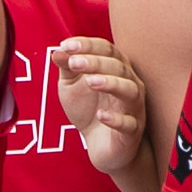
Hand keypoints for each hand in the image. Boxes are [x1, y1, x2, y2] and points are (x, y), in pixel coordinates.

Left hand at [53, 37, 146, 173]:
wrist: (100, 146)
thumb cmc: (88, 109)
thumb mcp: (71, 86)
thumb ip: (67, 68)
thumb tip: (58, 51)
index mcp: (116, 69)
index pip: (107, 49)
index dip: (88, 45)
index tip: (66, 45)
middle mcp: (130, 84)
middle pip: (118, 67)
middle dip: (95, 62)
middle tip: (74, 62)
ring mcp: (134, 108)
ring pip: (130, 91)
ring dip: (111, 83)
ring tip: (91, 81)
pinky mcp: (132, 132)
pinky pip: (129, 124)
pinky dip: (116, 119)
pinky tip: (101, 115)